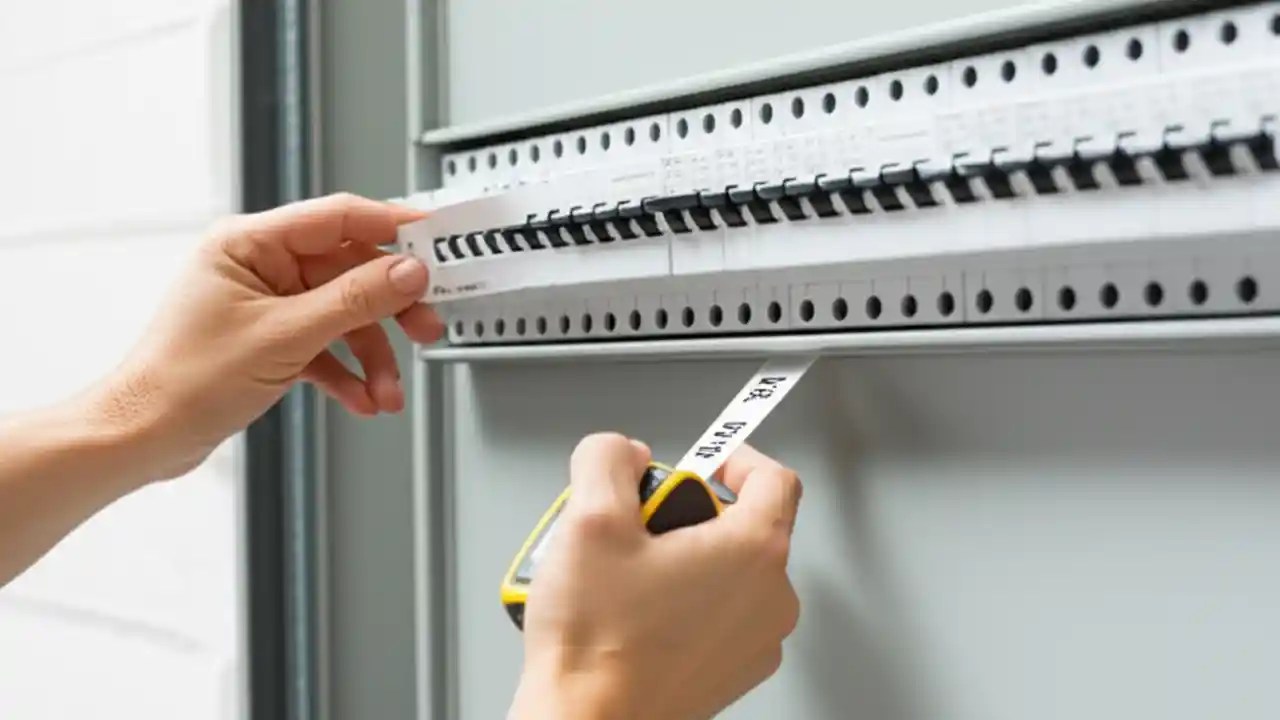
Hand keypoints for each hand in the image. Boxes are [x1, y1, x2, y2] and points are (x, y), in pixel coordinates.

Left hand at [90, 192, 442, 478]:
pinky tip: (362, 398)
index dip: (392, 227)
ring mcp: (267, 304)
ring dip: (371, 355)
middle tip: (425, 325)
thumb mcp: (285, 336)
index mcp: (250, 243)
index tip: (434, 240)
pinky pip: (326, 346)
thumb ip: (354, 301)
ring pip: (343, 316)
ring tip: (388, 389)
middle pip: (349, 271)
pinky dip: (347, 372)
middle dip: (390, 309)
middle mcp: (259, 266)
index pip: (339, 217)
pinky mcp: (271, 340)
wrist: (144, 436)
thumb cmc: (183, 381)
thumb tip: (406, 273)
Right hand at [508, 434, 801, 719]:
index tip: (704, 461)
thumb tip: (622, 453)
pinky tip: (632, 613)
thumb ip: (608, 460)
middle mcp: (770, 600)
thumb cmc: (598, 643)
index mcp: (753, 552)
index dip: (735, 458)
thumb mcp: (589, 518)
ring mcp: (755, 642)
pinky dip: (683, 602)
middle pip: (745, 526)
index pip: (774, 479)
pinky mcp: (731, 673)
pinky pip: (718, 615)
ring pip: (728, 573)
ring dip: (683, 559)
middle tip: (638, 526)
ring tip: (624, 576)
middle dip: (689, 514)